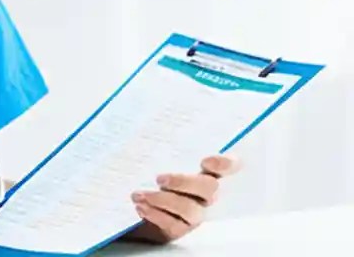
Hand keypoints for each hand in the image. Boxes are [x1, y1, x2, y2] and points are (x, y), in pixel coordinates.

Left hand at [127, 154, 241, 243]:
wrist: (129, 199)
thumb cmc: (146, 172)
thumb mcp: (152, 155)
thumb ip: (159, 147)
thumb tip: (150, 127)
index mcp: (202, 171)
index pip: (227, 165)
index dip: (224, 164)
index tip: (206, 161)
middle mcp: (203, 193)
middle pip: (210, 188)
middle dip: (184, 182)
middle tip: (159, 178)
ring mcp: (193, 213)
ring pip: (190, 209)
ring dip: (163, 200)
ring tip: (138, 195)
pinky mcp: (179, 228)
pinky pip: (173, 224)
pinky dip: (155, 214)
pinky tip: (141, 206)